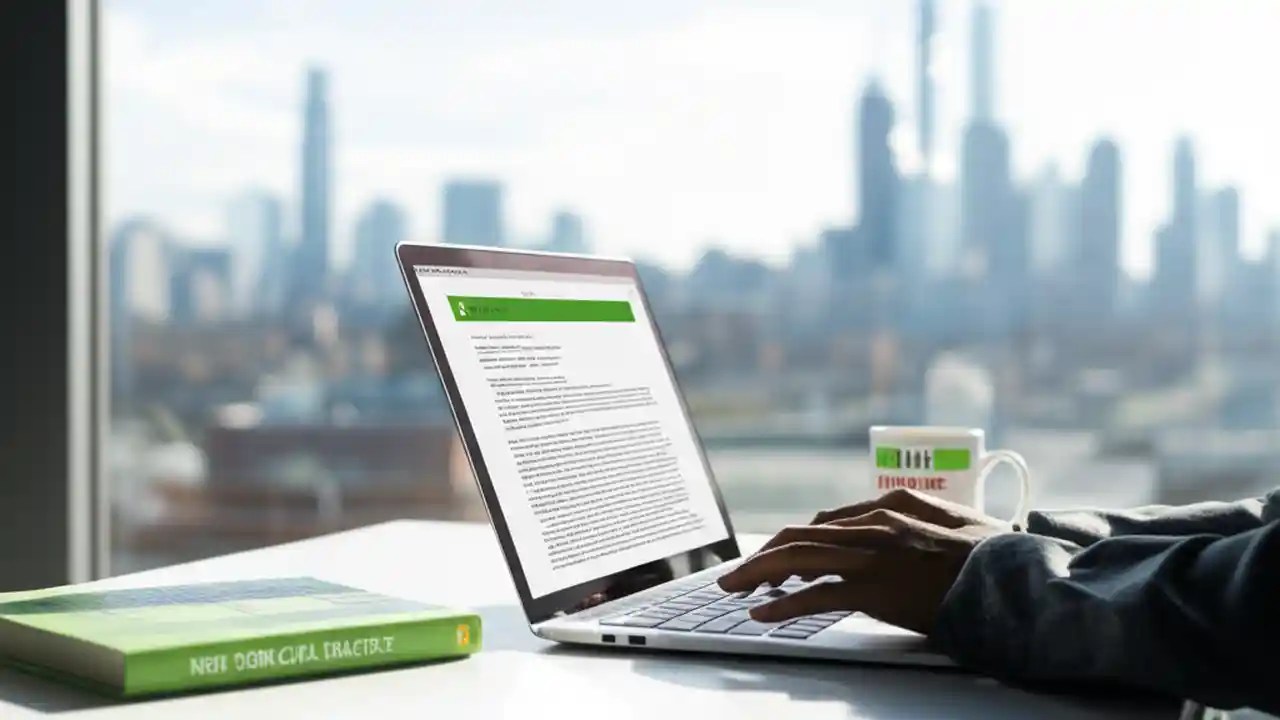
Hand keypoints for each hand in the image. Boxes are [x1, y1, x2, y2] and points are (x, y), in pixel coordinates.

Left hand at [717, 489, 1010, 634]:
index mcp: (890, 506)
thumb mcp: (945, 522)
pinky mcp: (876, 590)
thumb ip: (904, 520)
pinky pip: (816, 596)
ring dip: (759, 574)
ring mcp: (873, 556)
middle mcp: (874, 524)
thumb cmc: (988, 554)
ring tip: (734, 589)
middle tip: (735, 575)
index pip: (824, 522)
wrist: (1014, 578)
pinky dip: (783, 604)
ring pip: (799, 559)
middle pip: (800, 536)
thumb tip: (866, 529)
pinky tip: (763, 613)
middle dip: (762, 556)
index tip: (774, 560)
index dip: (792, 543)